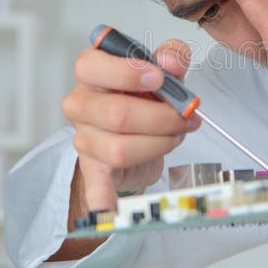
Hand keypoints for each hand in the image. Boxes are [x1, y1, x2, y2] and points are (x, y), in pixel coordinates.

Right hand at [61, 39, 200, 211]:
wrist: (138, 127)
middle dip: (162, 117)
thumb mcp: (163, 67)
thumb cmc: (144, 92)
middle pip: (117, 114)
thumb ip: (172, 55)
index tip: (159, 79)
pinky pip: (95, 185)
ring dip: (160, 143)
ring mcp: (85, 137)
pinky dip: (103, 199)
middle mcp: (82, 104)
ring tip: (175, 135)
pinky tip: (109, 211)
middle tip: (185, 116)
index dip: (128, 73)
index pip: (92, 66)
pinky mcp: (94, 166)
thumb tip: (170, 61)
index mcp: (93, 72)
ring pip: (121, 148)